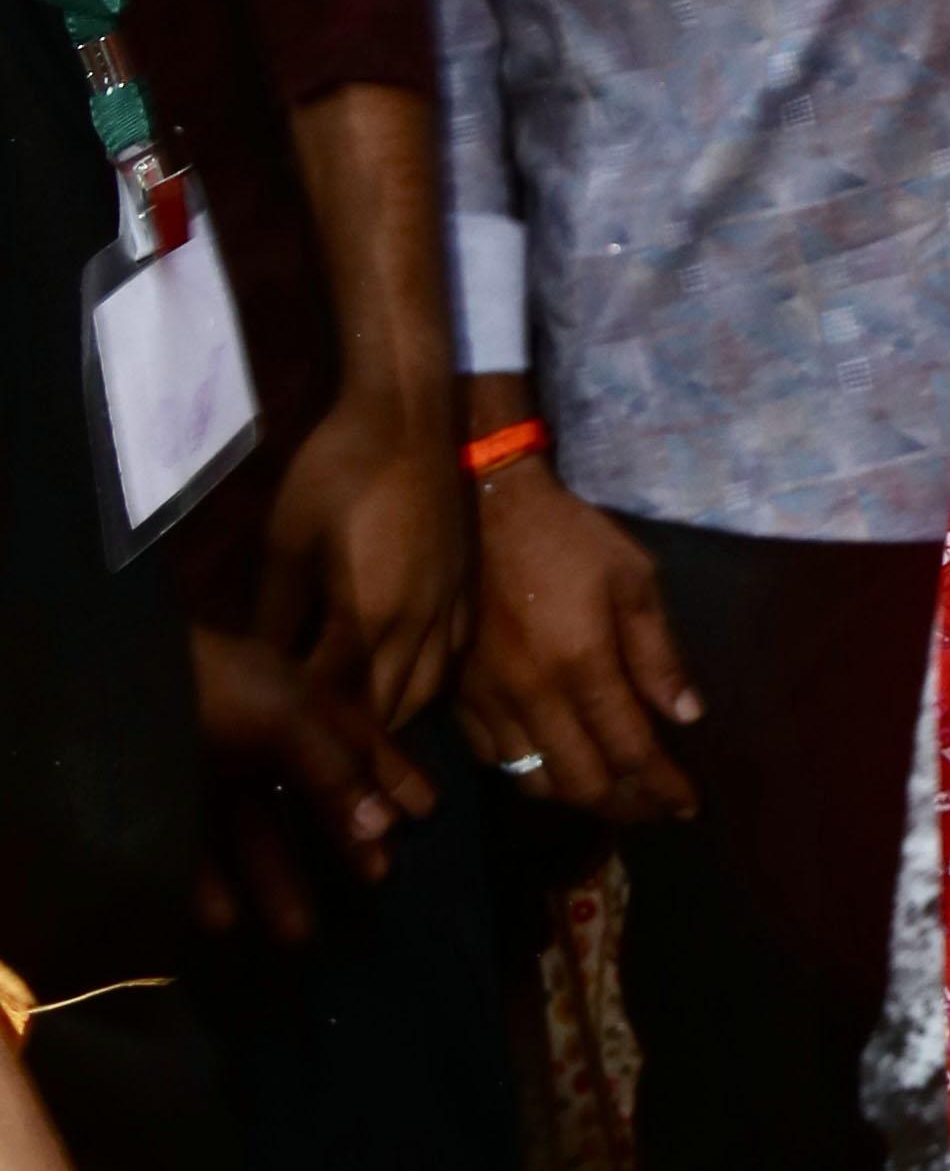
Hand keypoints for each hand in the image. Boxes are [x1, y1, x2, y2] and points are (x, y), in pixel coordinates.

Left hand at [188, 623, 436, 943]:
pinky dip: (211, 887)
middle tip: (375, 880)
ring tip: (299, 935)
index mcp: (293, 701)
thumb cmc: (208, 686)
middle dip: (341, 840)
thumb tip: (388, 828)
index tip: (427, 812)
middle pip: (309, 795)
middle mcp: (254, 736)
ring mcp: (206, 770)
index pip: (357, 738)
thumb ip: (336, 772)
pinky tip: (225, 920)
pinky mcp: (162, 803)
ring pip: (251, 835)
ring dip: (277, 881)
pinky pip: (194, 851)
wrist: (101, 677)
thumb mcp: (286, 716)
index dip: (393, 771)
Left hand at [257, 395, 471, 738]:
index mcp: (363, 617)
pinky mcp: (466, 595)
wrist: (409, 417)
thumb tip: (261, 665)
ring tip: (354, 732)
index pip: (332, 699)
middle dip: (350, 740)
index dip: (304, 728)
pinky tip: (399, 684)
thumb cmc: (337, 471)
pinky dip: (422, 687)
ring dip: (389, 720)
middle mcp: (413, 629)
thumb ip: (277, 611)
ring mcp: (447, 612)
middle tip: (315, 752)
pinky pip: (449, 664)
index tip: (275, 748)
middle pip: (384, 713)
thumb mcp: (286, 541)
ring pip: (422, 696)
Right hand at [461, 467, 701, 823]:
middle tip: (656, 807)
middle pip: (582, 784)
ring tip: (614, 793)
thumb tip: (687, 718)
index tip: (689, 804)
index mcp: (582, 665)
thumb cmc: (569, 537)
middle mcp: (532, 696)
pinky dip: (533, 774)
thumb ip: (659, 654)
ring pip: (534, 782)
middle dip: (627, 806)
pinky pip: (496, 760)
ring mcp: (488, 701)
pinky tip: (559, 764)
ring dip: (579, 798)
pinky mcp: (457, 697)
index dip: (663, 788)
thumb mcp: (634, 579)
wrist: (483, 507)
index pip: (630, 753)